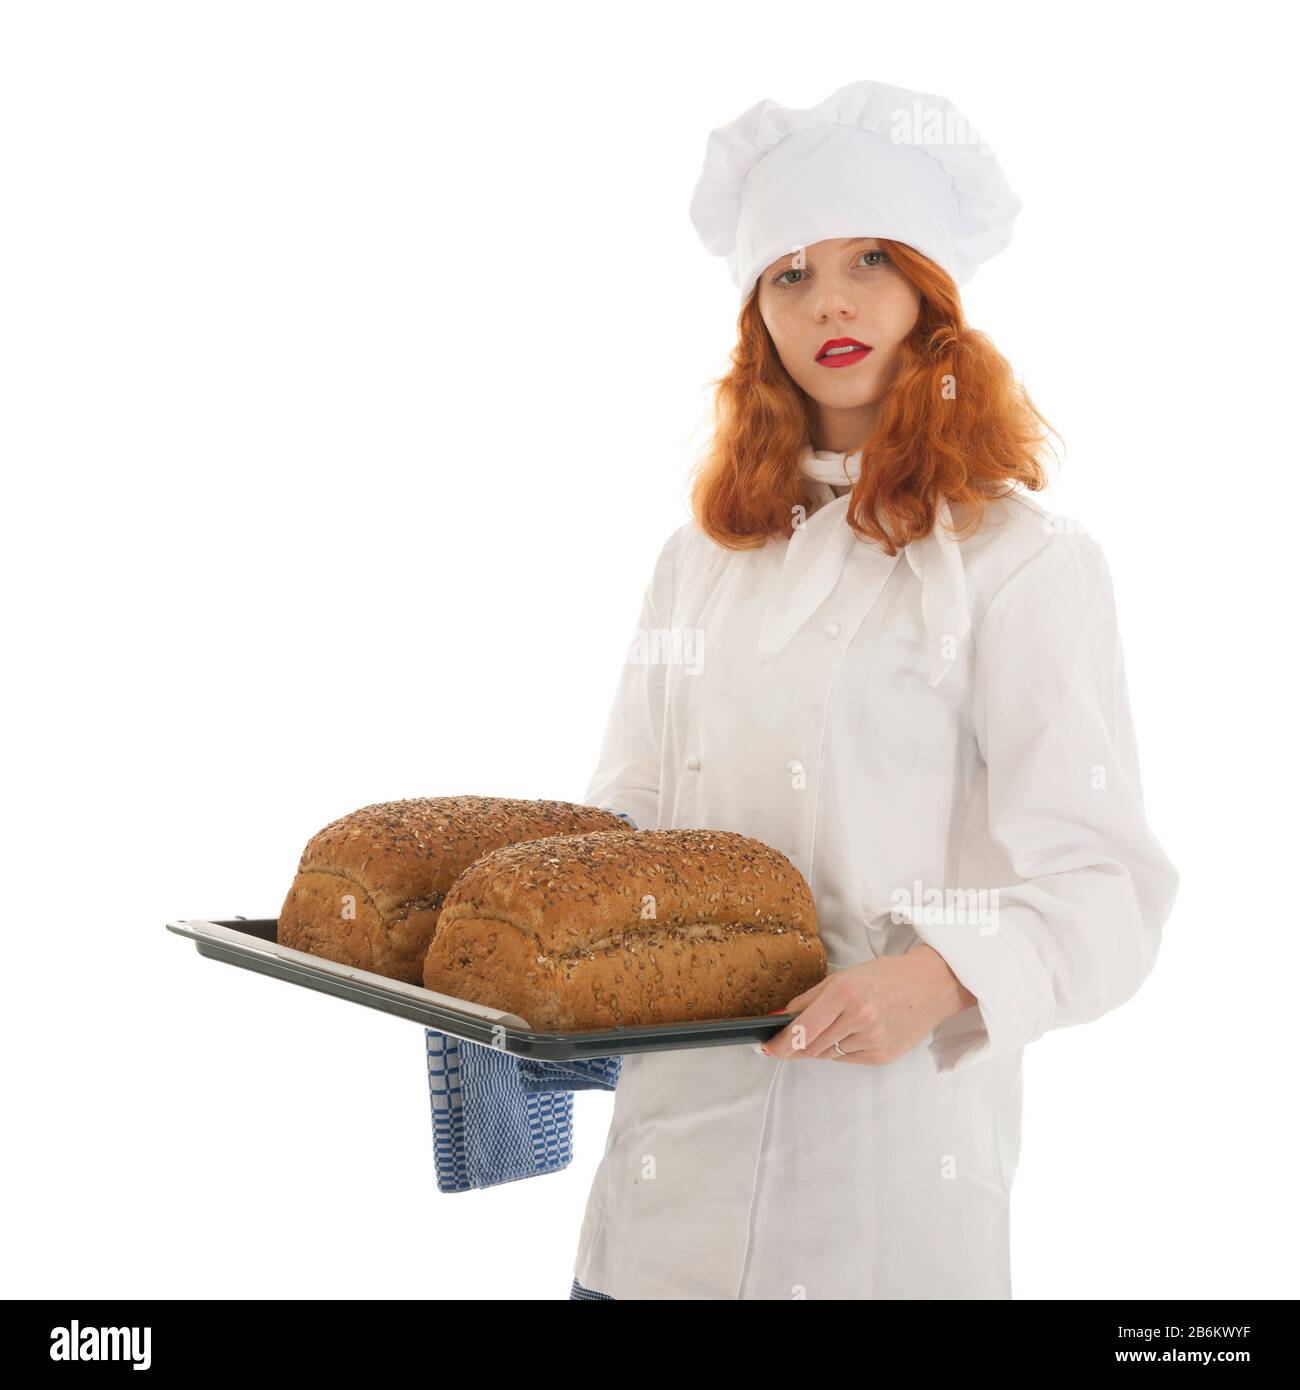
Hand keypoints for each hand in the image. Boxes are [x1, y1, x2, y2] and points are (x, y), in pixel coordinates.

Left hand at [761, 945, 976, 1065]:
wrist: (930, 985)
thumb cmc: (885, 976)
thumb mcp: (842, 977)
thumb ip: (808, 1000)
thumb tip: (779, 1019)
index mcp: (846, 993)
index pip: (802, 1029)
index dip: (780, 1043)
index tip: (766, 1048)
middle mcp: (860, 1018)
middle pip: (811, 1046)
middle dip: (796, 1045)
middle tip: (786, 1040)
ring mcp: (873, 1040)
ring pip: (828, 1054)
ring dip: (821, 1045)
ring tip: (836, 1025)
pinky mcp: (882, 1057)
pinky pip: (847, 1058)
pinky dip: (842, 1049)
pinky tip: (854, 1033)